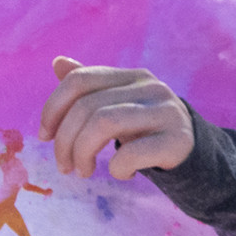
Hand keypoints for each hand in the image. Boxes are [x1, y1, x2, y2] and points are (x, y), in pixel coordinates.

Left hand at [40, 57, 194, 178]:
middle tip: (64, 166)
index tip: (44, 136)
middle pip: (87, 107)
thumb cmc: (145, 129)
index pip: (79, 81)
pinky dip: (117, 168)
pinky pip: (132, 154)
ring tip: (83, 171)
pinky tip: (121, 173)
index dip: (52, 108)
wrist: (191, 150)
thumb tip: (57, 62)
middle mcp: (149, 87)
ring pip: (105, 124)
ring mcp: (165, 111)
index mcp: (129, 76)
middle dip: (65, 141)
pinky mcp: (176, 140)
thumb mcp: (116, 105)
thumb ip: (89, 87)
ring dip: (83, 154)